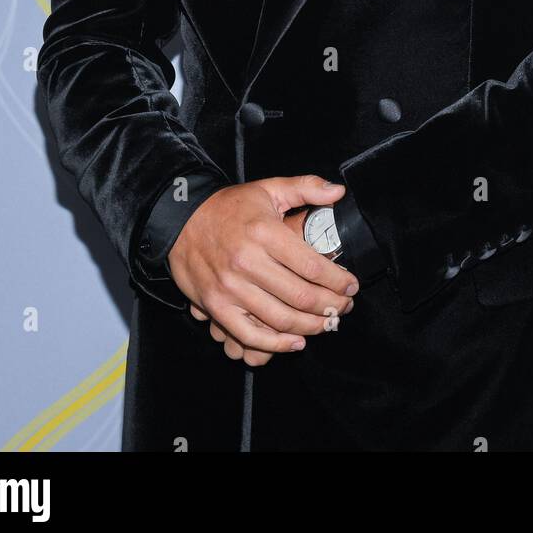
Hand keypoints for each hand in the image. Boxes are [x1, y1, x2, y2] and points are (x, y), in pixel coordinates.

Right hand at [168, 175, 357, 365]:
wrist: (180, 221)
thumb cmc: (228, 207)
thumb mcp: (267, 188)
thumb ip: (305, 188)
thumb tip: (338, 192)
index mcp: (264, 232)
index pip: (312, 266)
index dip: (338, 281)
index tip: (352, 286)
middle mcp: (248, 261)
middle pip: (301, 296)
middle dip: (331, 307)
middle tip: (345, 307)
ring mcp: (230, 287)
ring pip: (281, 319)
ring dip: (310, 327)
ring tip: (327, 323)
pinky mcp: (216, 306)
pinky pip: (250, 335)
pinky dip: (277, 345)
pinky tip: (297, 343)